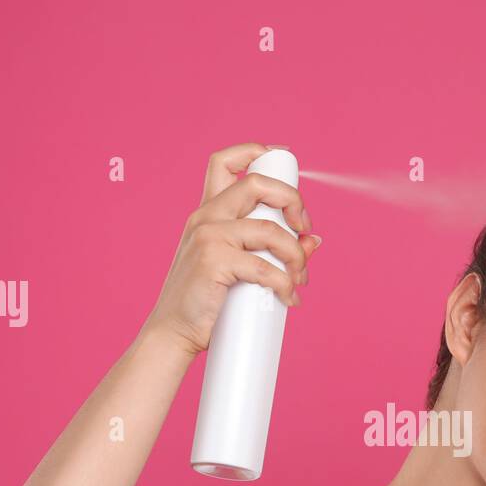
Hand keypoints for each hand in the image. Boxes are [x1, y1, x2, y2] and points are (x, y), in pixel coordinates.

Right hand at [142, 142, 321, 355]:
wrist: (172, 333)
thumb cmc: (205, 304)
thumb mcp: (239, 269)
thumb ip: (271, 250)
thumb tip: (313, 240)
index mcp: (207, 214)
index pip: (224, 162)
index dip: (255, 152)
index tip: (285, 164)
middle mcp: (205, 218)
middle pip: (257, 183)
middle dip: (293, 201)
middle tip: (304, 230)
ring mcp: (208, 236)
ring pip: (270, 230)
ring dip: (296, 255)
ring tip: (299, 279)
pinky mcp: (213, 260)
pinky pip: (266, 267)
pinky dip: (285, 285)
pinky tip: (288, 298)